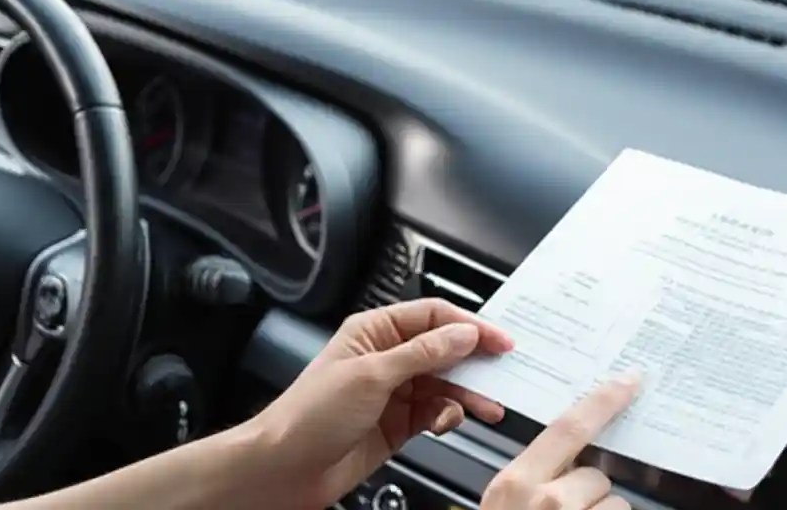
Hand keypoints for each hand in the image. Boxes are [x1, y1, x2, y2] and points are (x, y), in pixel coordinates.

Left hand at [245, 299, 513, 507]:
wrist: (284, 469)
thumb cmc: (310, 414)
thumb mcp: (372, 375)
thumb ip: (423, 353)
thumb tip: (463, 334)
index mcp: (375, 331)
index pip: (433, 317)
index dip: (470, 325)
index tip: (500, 341)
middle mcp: (387, 357)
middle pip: (445, 350)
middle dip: (475, 363)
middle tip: (503, 375)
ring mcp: (393, 392)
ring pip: (445, 385)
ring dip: (467, 396)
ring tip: (488, 407)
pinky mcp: (398, 423)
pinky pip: (435, 413)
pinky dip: (448, 417)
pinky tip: (446, 424)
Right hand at [482, 374, 641, 509]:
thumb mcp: (500, 504)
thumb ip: (530, 477)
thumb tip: (566, 462)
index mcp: (516, 482)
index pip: (569, 427)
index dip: (605, 401)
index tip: (630, 381)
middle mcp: (550, 502)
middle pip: (595, 474)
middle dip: (588, 492)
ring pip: (614, 504)